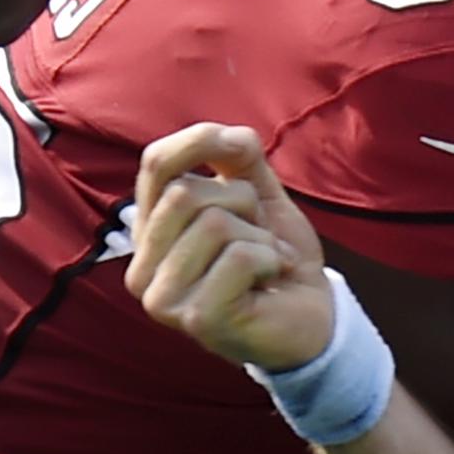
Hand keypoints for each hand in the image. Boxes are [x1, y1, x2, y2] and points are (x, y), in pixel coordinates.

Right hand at [126, 124, 332, 370]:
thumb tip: (230, 133)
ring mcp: (163, 298)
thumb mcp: (258, 197)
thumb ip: (239, 160)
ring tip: (266, 262)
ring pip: (214, 224)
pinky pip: (240, 256)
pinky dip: (270, 259)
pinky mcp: (196, 319)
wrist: (312, 320)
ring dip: (260, 237)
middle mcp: (142, 268)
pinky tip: (271, 281)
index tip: (240, 146)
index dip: (199, 140)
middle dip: (242, 201)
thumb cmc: (275, 259)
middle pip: (185, 192)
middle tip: (260, 235)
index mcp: (149, 233)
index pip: (155, 164)